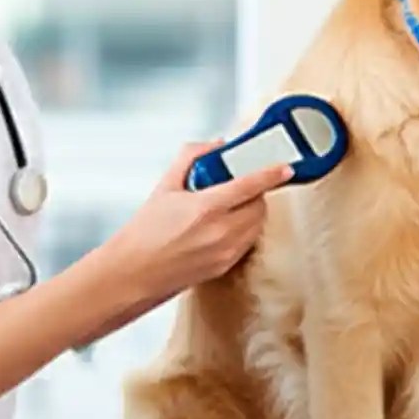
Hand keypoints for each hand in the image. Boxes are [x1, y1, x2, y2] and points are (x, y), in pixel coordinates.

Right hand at [103, 141, 292, 307]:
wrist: (134, 272)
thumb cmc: (145, 232)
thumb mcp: (165, 187)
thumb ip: (191, 158)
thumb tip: (215, 145)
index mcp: (206, 209)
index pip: (250, 186)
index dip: (271, 174)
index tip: (284, 167)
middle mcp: (220, 232)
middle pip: (259, 206)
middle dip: (256, 192)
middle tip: (241, 185)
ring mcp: (225, 253)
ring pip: (257, 225)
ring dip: (252, 211)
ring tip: (230, 205)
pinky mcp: (225, 267)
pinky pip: (248, 242)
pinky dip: (244, 229)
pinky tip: (224, 225)